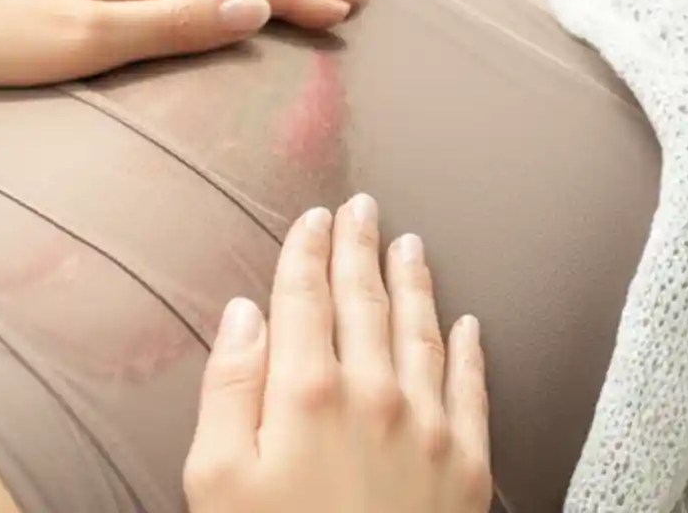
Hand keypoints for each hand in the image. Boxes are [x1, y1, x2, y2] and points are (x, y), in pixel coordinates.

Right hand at [185, 194, 491, 512]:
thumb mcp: (215, 480)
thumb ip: (229, 388)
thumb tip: (245, 315)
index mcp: (304, 393)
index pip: (303, 298)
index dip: (307, 251)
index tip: (313, 218)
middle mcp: (372, 394)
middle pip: (363, 301)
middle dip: (360, 248)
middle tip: (363, 207)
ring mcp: (428, 428)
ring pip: (421, 331)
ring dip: (414, 282)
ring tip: (411, 244)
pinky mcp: (468, 466)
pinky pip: (472, 388)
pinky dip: (469, 350)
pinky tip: (468, 324)